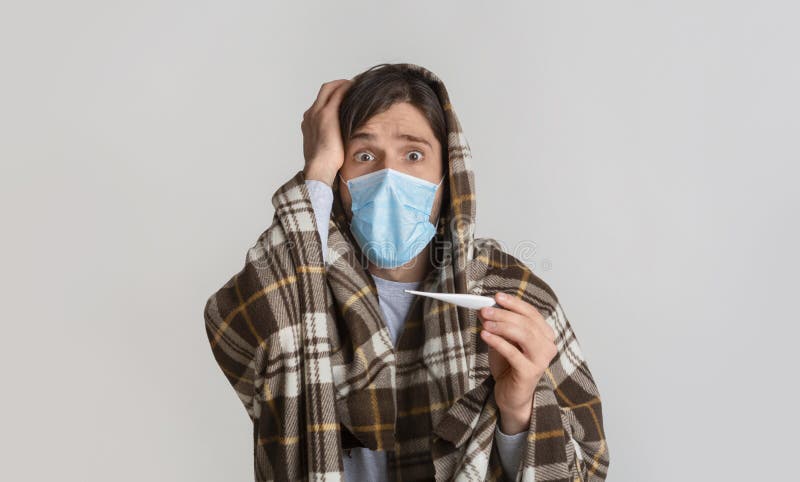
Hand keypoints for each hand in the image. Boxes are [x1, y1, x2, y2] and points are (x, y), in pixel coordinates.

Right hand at [301, 79, 352, 185]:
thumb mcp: (323, 150)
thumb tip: (339, 146)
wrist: (319, 167)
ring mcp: (318, 112)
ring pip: (330, 89)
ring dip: (342, 85)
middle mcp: (311, 114)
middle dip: (336, 86)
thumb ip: (328, 142)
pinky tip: (357, 87)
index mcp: (308, 123)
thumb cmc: (323, 164)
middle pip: (323, 91)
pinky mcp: (328, 113)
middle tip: (350, 86)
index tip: (342, 98)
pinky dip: (347, 87)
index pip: (319, 104)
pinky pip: (338, 93)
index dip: (331, 98)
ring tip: (355, 85)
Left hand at [478, 292, 557, 434]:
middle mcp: (548, 346)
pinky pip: (513, 353)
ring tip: (485, 322)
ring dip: (502, 326)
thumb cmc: (509, 367)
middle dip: (504, 314)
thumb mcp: (502, 341)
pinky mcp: (530, 372)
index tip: (497, 297)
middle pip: (527, 323)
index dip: (514, 303)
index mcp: (545, 335)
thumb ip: (497, 326)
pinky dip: (498, 342)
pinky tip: (485, 335)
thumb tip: (485, 309)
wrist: (511, 396)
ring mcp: (541, 360)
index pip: (531, 313)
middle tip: (485, 309)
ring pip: (524, 335)